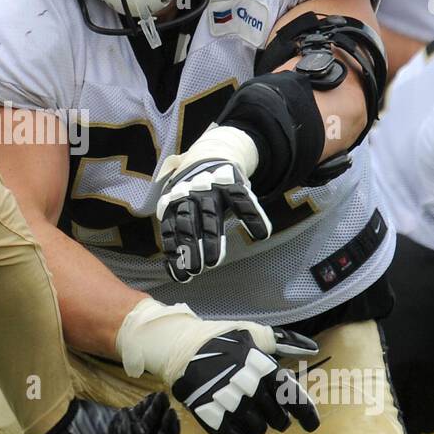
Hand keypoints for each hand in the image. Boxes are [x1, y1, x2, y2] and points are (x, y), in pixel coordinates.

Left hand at [156, 159, 270, 281]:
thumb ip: (179, 237)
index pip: (172, 232)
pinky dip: (253, 216)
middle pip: (188, 225)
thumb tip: (176, 273)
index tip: (182, 277)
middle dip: (190, 248)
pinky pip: (242, 200)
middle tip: (196, 270)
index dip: (176, 254)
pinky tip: (261, 234)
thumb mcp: (182, 210)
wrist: (211, 155)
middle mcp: (190, 196)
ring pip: (210, 215)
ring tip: (213, 262)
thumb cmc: (195, 196)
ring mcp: (210, 188)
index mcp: (175, 205)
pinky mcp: (231, 181)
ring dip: (212, 239)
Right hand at [171, 326, 319, 433]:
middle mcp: (249, 387)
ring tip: (257, 421)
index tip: (311, 424)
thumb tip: (312, 347)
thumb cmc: (220, 339)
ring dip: (262, 428)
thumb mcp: (252, 333)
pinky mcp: (211, 416)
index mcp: (261, 366)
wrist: (180, 348)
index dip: (306, 413)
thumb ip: (284, 342)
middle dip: (280, 419)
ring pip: (259, 429)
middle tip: (275, 416)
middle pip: (278, 417)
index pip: (292, 396)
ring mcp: (229, 403)